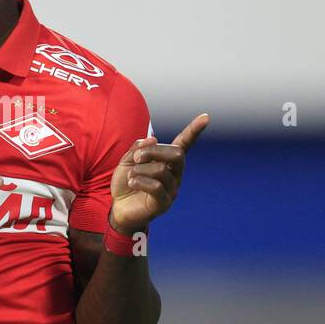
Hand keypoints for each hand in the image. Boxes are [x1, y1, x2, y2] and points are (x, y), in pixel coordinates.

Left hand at [108, 113, 208, 233]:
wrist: (118, 207)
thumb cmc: (126, 182)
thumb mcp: (128, 160)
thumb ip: (138, 148)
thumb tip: (152, 139)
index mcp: (167, 162)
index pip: (184, 144)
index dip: (194, 130)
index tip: (206, 117)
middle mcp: (175, 174)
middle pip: (177, 154)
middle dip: (153, 151)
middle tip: (136, 158)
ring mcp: (171, 190)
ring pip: (161, 170)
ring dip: (140, 169)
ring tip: (131, 176)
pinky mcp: (163, 203)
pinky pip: (155, 186)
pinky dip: (139, 181)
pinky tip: (132, 183)